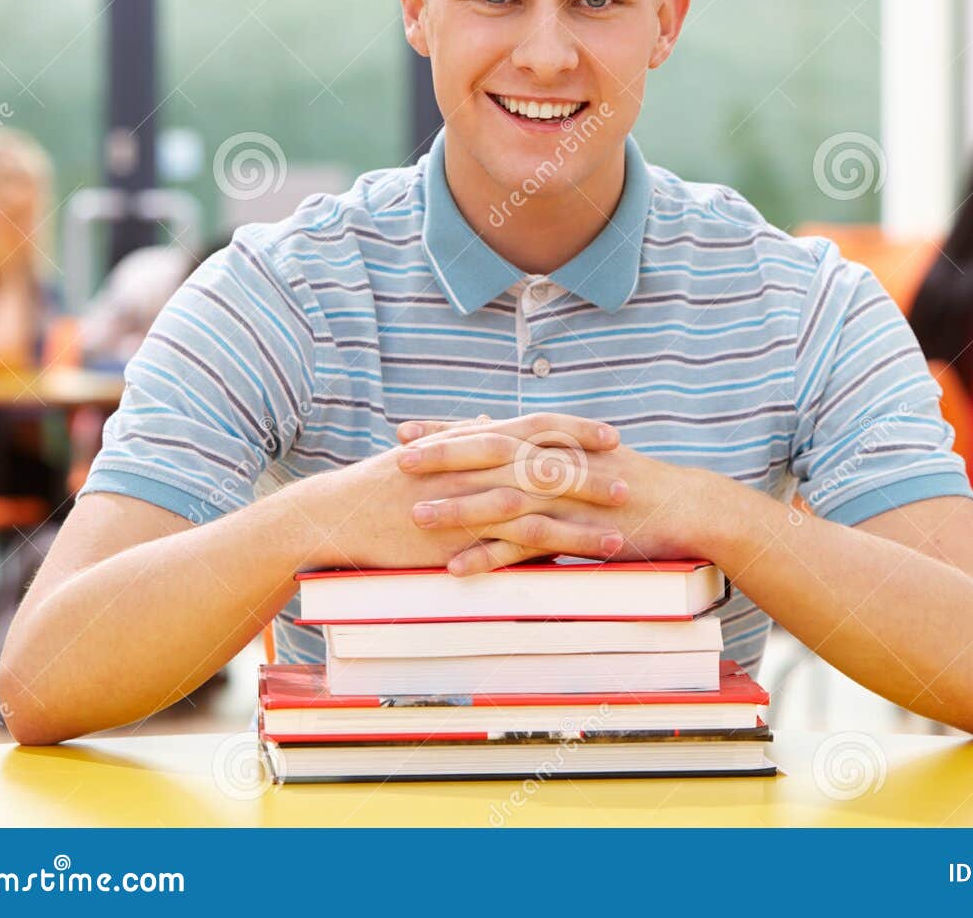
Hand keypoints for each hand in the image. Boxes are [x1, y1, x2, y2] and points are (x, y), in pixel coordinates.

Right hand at [296, 415, 628, 573]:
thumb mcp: (425, 448)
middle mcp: (478, 466)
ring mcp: (472, 502)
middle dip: (592, 467)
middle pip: (548, 461)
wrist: (341, 514)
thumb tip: (486, 416)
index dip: (575, 429)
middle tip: (631, 473)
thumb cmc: (382, 484)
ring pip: (542, 502)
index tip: (609, 434)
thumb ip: (462, 432)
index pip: (535, 427)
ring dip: (585, 511)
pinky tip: (586, 555)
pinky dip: (558, 545)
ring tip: (624, 518)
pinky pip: (520, 542)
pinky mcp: (465, 537)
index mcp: (473, 442)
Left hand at [396, 413, 711, 574]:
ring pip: (502, 498)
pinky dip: (491, 557)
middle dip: (442, 457)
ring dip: (457, 507)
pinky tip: (457, 569)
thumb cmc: (635, 486)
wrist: (685, 508)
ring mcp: (569, 498)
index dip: (446, 430)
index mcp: (557, 442)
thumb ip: (547, 450)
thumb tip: (508, 441)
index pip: (492, 429)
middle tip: (398, 461)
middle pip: (490, 454)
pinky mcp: (578, 533)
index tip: (406, 432)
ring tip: (415, 516)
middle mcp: (559, 462)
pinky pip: (527, 546)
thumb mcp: (588, 458)